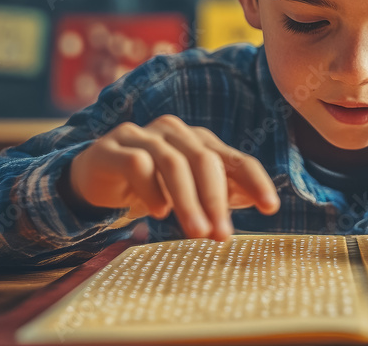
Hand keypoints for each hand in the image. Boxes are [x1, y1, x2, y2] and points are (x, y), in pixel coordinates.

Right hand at [68, 114, 279, 240]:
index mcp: (199, 141)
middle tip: (222, 236)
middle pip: (205, 161)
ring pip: (173, 163)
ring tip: (196, 232)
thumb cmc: (151, 184)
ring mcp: (142, 135)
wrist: (96, 177)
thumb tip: (261, 202)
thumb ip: (221, 193)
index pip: (236, 159)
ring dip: (188, 201)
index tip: (271, 207)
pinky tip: (159, 212)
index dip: (255, 181)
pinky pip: (138, 164)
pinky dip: (152, 189)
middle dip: (216, 200)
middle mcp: (175, 132)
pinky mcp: (113, 148)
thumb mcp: (189, 190)